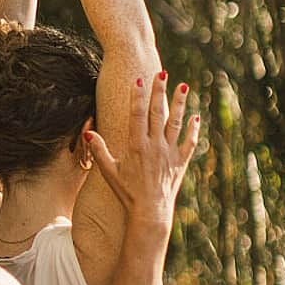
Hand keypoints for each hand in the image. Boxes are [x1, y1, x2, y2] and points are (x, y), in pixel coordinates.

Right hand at [86, 73, 198, 234]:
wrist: (149, 211)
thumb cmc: (126, 192)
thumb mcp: (108, 171)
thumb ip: (99, 150)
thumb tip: (88, 131)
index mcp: (136, 146)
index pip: (137, 115)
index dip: (137, 97)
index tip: (139, 81)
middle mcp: (154, 146)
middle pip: (157, 113)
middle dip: (159, 91)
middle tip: (161, 73)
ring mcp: (169, 153)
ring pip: (176, 123)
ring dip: (179, 104)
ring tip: (183, 86)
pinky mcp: (180, 162)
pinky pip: (189, 143)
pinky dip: (193, 130)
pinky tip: (196, 117)